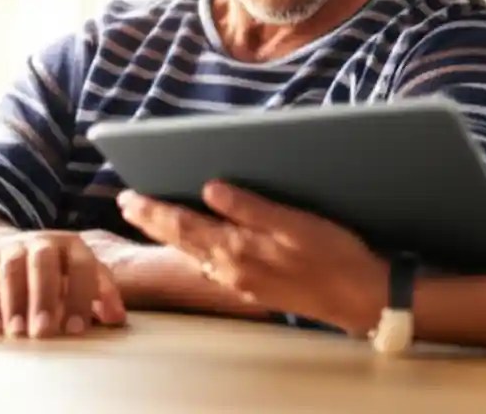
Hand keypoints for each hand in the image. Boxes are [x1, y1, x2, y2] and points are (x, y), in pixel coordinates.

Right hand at [0, 230, 127, 337]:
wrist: (17, 248)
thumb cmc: (62, 271)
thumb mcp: (86, 275)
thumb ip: (103, 294)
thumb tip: (117, 318)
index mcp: (73, 245)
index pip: (81, 266)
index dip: (80, 296)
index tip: (76, 329)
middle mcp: (42, 242)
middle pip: (42, 263)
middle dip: (43, 298)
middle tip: (43, 332)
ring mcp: (12, 248)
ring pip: (10, 270)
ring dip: (13, 303)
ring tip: (17, 333)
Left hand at [117, 183, 388, 335]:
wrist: (357, 296)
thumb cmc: (333, 254)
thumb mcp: (294, 222)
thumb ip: (249, 207)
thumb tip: (211, 188)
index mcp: (238, 249)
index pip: (182, 224)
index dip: (154, 210)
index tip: (129, 196)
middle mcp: (232, 269)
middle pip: (182, 241)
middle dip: (153, 221)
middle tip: (128, 204)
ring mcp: (241, 282)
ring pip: (195, 255)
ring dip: (171, 236)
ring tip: (154, 220)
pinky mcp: (254, 289)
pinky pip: (212, 266)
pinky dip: (195, 250)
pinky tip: (196, 244)